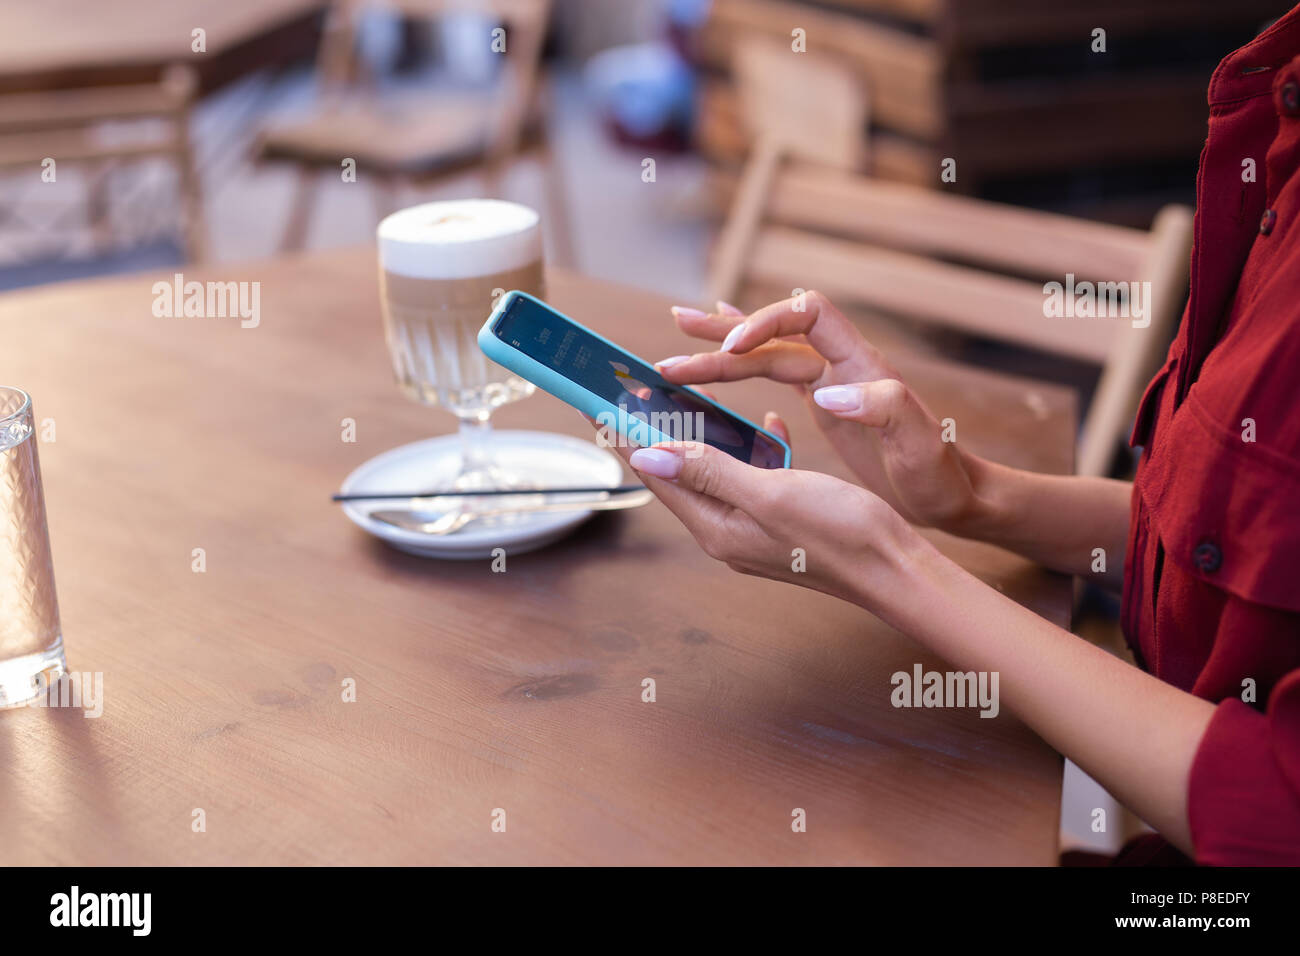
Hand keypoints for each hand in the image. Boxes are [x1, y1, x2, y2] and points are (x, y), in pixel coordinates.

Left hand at [594, 415, 922, 608]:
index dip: (625, 436)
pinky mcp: (780, 520)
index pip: (656, 475)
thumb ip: (709, 472)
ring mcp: (753, 527)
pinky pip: (753, 478)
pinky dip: (754, 449)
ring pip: (714, 472)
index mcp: (716, 527)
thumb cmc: (838, 533)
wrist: (896, 568)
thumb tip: (646, 456)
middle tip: (634, 392)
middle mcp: (726, 531)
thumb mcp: (769, 494)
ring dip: (701, 437)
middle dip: (654, 432)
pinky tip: (769, 425)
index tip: (598, 402)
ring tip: (682, 401)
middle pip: (677, 473)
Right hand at [658, 293, 983, 530]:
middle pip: (773, 337)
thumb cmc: (941, 477)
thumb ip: (881, 410)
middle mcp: (843, 366)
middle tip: (671, 344)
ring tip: (679, 332)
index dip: (766, 322)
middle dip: (721, 341)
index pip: (807, 315)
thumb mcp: (918, 446)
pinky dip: (746, 364)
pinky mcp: (826, 406)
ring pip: (767, 355)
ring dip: (722, 349)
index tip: (731, 348)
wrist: (959, 498)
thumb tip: (828, 393)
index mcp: (861, 366)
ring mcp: (833, 384)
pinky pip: (777, 373)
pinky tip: (723, 360)